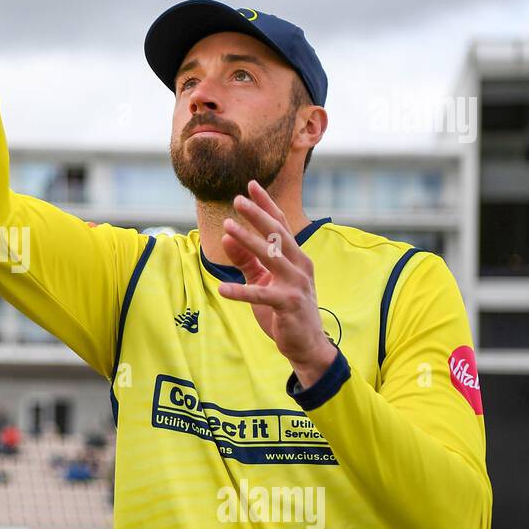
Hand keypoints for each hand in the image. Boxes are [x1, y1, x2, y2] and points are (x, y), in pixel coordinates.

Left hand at [218, 180, 336, 385]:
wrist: (307, 343)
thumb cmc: (284, 309)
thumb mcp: (262, 280)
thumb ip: (246, 260)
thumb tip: (227, 237)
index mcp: (295, 256)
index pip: (280, 224)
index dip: (265, 204)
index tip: (250, 185)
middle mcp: (299, 264)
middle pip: (277, 234)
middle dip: (257, 215)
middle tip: (236, 199)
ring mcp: (296, 284)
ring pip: (270, 257)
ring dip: (248, 242)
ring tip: (227, 228)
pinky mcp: (288, 304)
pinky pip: (261, 295)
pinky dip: (241, 292)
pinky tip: (222, 288)